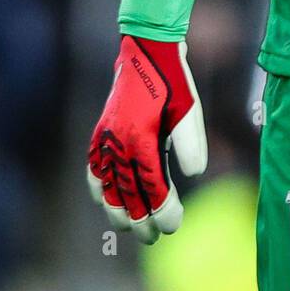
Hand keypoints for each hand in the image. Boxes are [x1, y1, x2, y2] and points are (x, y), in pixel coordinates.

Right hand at [87, 36, 207, 243]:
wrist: (145, 52)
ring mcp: (106, 140)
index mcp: (142, 140)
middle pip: (127, 195)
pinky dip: (98, 189)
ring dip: (117, 211)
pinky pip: (93, 170)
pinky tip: (104, 200)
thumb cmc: (172, 82)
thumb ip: (192, 143)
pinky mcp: (100, 134)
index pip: (152, 188)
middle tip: (154, 238)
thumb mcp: (190, 110)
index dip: (163, 210)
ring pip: (107, 187)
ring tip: (130, 228)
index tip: (173, 225)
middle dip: (140, 220)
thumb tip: (195, 175)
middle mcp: (119, 144)